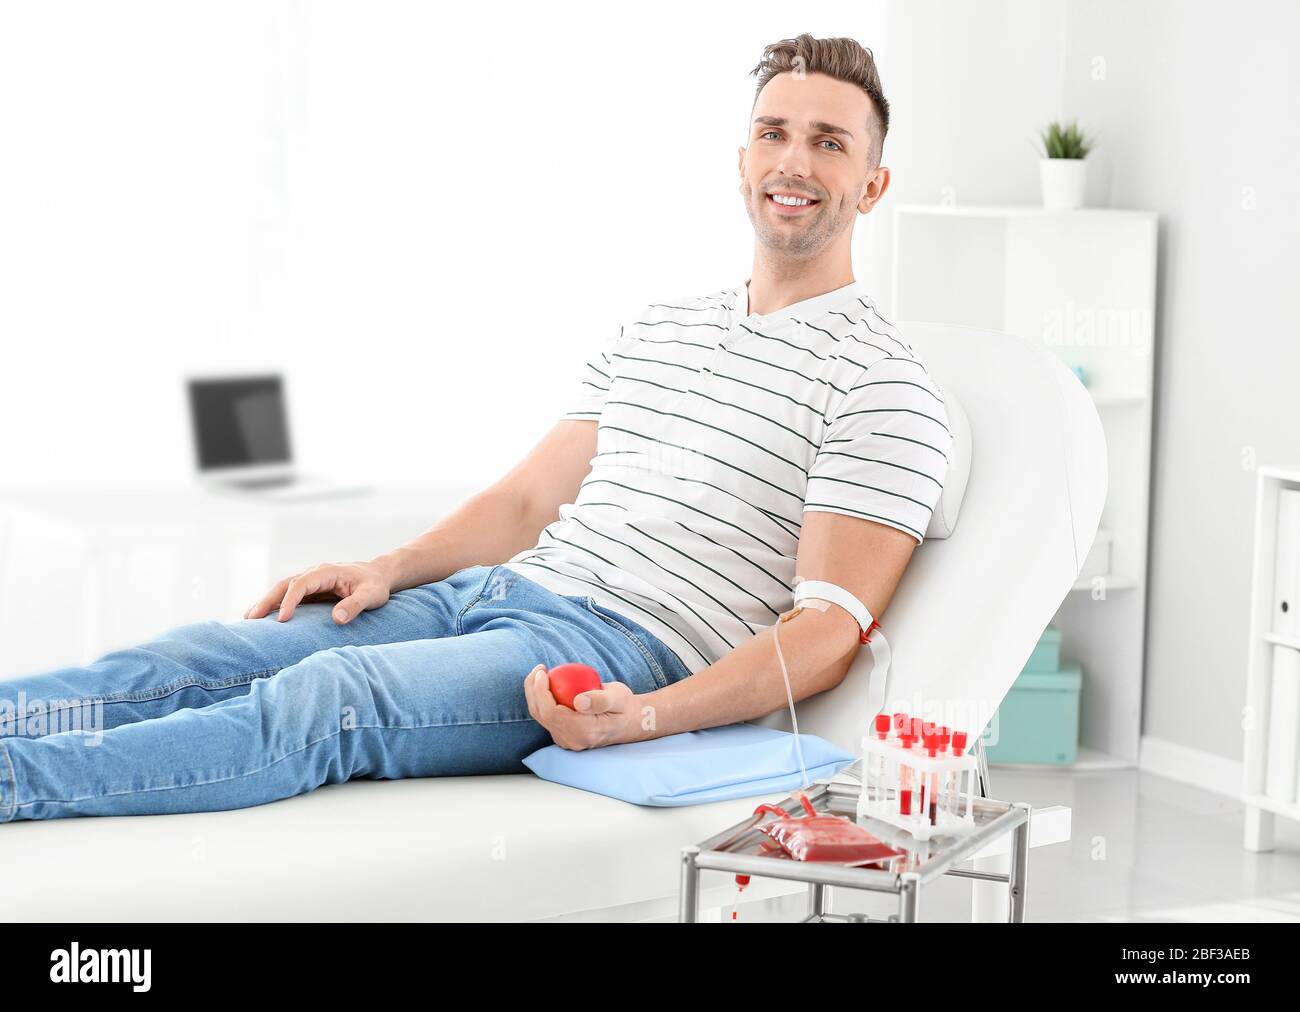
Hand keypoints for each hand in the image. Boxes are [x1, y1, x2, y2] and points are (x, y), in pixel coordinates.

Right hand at [243, 559, 394, 623]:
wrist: (378, 575)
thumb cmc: (375, 585)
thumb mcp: (371, 595)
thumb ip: (355, 605)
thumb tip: (336, 619)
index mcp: (327, 571)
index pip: (302, 584)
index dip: (290, 601)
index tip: (282, 619)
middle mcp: (314, 573)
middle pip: (285, 584)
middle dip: (267, 600)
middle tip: (251, 618)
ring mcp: (310, 580)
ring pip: (283, 589)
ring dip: (266, 602)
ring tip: (249, 619)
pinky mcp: (310, 590)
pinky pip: (288, 595)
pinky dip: (274, 604)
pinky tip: (263, 617)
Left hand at [523, 665, 646, 749]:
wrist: (628, 722)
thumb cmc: (624, 706)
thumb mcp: (619, 697)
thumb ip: (601, 700)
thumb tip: (578, 701)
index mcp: (584, 732)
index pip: (552, 713)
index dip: (541, 692)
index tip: (543, 672)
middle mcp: (572, 740)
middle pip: (541, 715)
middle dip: (533, 690)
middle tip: (539, 668)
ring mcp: (566, 740)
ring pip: (541, 717)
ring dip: (534, 694)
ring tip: (541, 672)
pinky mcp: (564, 735)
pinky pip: (547, 716)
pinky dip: (543, 699)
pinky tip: (547, 682)